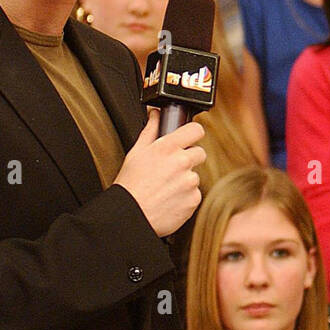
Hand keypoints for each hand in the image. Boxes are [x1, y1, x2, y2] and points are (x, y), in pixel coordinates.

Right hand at [113, 109, 205, 237]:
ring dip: (185, 180)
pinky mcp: (194, 199)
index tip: (189, 139)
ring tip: (165, 187)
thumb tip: (155, 113)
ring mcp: (190, 182)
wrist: (130, 216)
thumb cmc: (130, 185)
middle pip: (200, 153)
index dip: (193, 134)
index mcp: (167, 147)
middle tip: (171, 169)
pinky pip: (194, 194)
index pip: (196, 130)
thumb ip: (150, 130)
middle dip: (189, 159)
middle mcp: (182, 162)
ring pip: (195, 176)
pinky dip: (185, 197)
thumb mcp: (136, 153)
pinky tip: (169, 199)